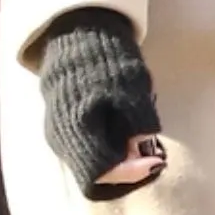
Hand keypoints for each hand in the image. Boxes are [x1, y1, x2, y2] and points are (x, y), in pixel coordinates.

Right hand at [36, 8, 167, 199]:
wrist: (77, 38)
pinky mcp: (61, 133)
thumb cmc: (106, 61)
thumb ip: (141, 123)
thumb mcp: (132, 89)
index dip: (132, 172)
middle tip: (151, 150)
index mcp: (76, 128)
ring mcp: (57, 138)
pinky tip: (126, 131)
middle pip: (97, 176)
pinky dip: (110, 150)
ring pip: (92, 166)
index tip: (156, 161)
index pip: (102, 172)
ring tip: (140, 138)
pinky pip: (88, 153)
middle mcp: (61, 139)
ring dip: (120, 159)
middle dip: (128, 168)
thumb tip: (147, 151)